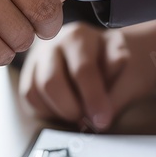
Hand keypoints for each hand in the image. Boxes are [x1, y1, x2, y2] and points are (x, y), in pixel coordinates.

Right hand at [19, 20, 155, 129]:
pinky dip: (46, 110)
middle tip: (88, 120)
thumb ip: (118, 92)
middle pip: (52, 83)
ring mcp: (36, 57)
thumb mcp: (128, 74)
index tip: (103, 120)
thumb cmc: (115, 66)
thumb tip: (99, 116)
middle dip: (71, 109)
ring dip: (59, 111)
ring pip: (36, 91)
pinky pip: (29, 97)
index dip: (93, 99)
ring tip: (79, 113)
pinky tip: (65, 109)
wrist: (102, 56)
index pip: (83, 70)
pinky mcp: (28, 73)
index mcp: (80, 36)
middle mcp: (52, 43)